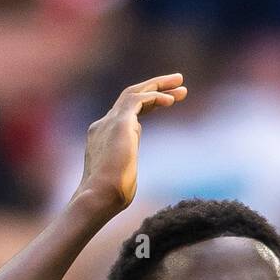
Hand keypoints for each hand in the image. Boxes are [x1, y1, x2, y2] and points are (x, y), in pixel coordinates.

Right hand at [76, 73, 186, 212]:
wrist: (99, 196)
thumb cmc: (112, 195)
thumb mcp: (124, 174)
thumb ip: (128, 160)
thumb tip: (132, 154)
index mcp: (103, 137)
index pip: (127, 113)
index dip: (149, 105)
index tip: (168, 102)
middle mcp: (103, 125)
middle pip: (130, 97)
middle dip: (155, 87)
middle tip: (179, 83)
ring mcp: (109, 122)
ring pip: (133, 93)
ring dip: (158, 86)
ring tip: (180, 83)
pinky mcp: (119, 123)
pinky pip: (139, 100)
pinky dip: (155, 97)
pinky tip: (171, 100)